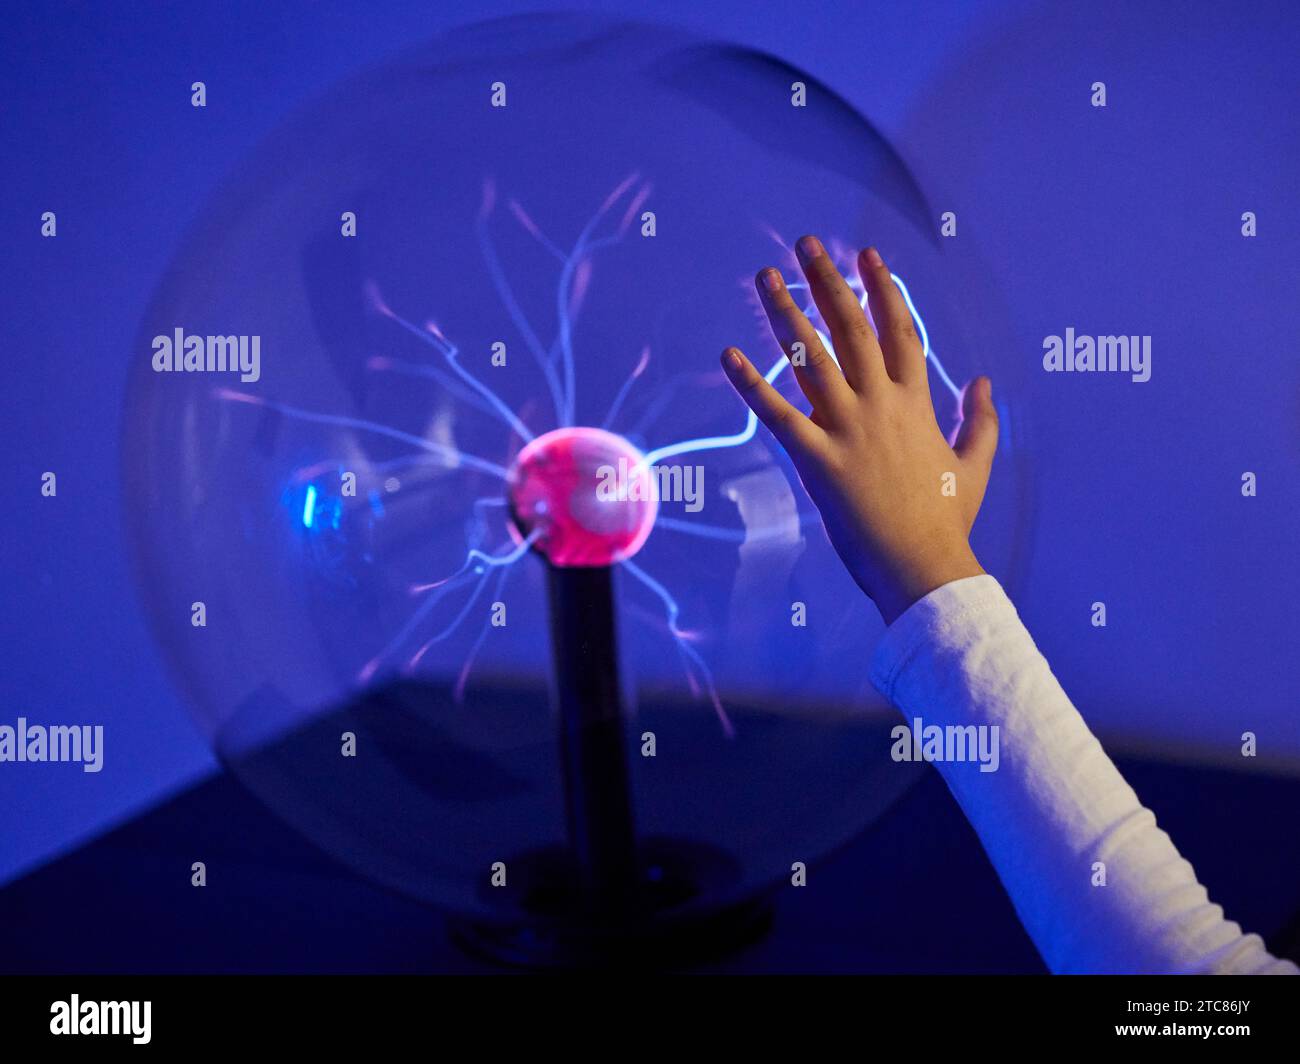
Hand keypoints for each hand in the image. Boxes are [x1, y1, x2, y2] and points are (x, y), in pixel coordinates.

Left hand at [720, 237, 998, 624]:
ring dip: (786, 314)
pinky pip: (778, 415)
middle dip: (829, 281)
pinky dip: (751, 385)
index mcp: (917, 403)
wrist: (925, 566)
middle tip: (807, 243)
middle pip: (852, 329)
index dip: (883, 289)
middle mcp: (881, 405)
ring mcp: (848, 430)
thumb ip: (981, 419)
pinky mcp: (818, 461)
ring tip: (766, 276)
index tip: (866, 255)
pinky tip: (727, 355)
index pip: (899, 330)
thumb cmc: (948, 520)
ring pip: (812, 359)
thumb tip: (984, 381)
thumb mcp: (975, 463)